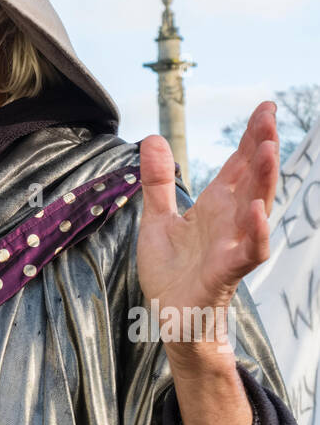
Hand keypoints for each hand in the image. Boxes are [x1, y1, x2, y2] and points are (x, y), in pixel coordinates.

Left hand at [136, 101, 278, 356]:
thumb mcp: (157, 219)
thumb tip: (154, 138)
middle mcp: (229, 221)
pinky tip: (256, 214)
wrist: (170, 317)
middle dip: (262, 148)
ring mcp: (231, 245)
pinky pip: (247, 252)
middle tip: (270, 117)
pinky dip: (254, 233)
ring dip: (264, 181)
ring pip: (255, 209)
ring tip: (269, 150)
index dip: (252, 137)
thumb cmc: (171, 272)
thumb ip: (158, 182)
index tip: (267, 106)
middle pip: (252, 179)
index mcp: (215, 206)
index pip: (238, 165)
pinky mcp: (225, 273)